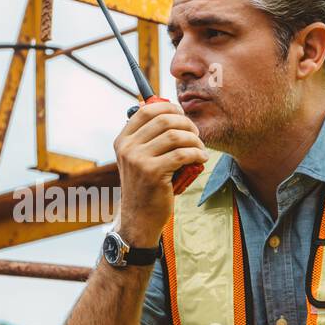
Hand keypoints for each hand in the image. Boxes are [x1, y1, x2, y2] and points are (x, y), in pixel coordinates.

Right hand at [112, 101, 208, 246]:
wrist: (139, 218)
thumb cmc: (145, 187)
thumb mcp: (138, 159)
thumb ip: (148, 138)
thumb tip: (172, 113)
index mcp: (123, 140)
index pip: (146, 110)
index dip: (168, 107)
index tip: (182, 115)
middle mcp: (128, 148)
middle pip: (164, 120)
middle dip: (186, 123)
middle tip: (196, 134)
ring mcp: (138, 160)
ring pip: (175, 135)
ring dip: (194, 139)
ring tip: (200, 148)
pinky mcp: (153, 173)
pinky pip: (182, 154)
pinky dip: (197, 153)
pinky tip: (201, 158)